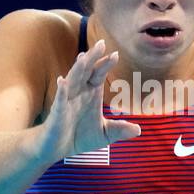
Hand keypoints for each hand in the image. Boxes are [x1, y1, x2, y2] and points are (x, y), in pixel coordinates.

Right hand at [38, 38, 141, 161]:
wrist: (55, 149)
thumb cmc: (77, 137)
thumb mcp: (104, 134)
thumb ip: (119, 130)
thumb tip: (138, 130)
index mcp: (90, 94)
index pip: (98, 74)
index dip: (105, 65)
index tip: (115, 55)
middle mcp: (78, 93)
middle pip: (86, 71)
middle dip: (92, 58)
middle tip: (101, 44)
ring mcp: (66, 101)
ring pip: (72, 80)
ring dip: (77, 69)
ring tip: (83, 56)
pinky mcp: (57, 112)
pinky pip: (59, 100)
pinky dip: (61, 90)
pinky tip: (62, 81)